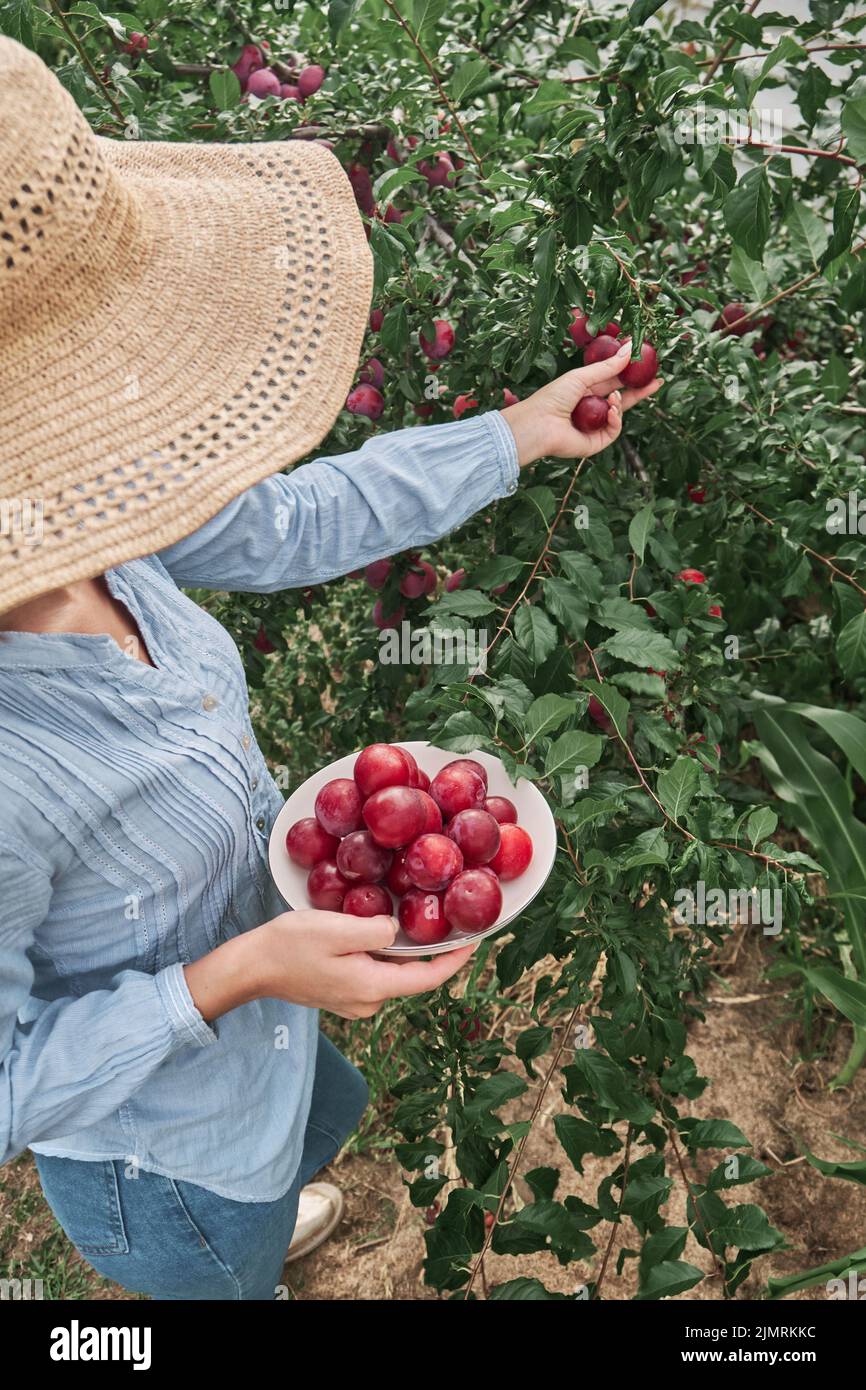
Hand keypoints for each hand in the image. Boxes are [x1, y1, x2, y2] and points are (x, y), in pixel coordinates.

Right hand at [186, 910, 475, 1021]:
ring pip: (393, 973)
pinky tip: (379, 930)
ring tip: (415, 917)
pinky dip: (383, 954)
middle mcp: (369, 1002)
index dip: (457, 960)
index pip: (429, 978)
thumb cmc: (289, 946)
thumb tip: (398, 930)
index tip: (477, 940)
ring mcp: (355, 1002)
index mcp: (373, 988)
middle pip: (414, 976)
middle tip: (448, 918)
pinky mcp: (343, 994)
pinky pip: (375, 973)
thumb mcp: (336, 929)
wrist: (251, 967)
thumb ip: (375, 931)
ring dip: (405, 950)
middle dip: (432, 950)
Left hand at [500, 338, 661, 466]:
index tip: (647, 366)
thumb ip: (608, 366)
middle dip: (640, 392)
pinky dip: (616, 420)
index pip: (613, 382)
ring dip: (621, 404)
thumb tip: (630, 349)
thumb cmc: (554, 397)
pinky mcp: (596, 442)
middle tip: (657, 382)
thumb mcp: (582, 376)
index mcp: (586, 391)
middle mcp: (592, 409)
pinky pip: (614, 430)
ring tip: (614, 398)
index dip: (630, 376)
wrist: (539, 423)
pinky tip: (611, 411)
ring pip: (619, 415)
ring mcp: (595, 427)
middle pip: (622, 400)